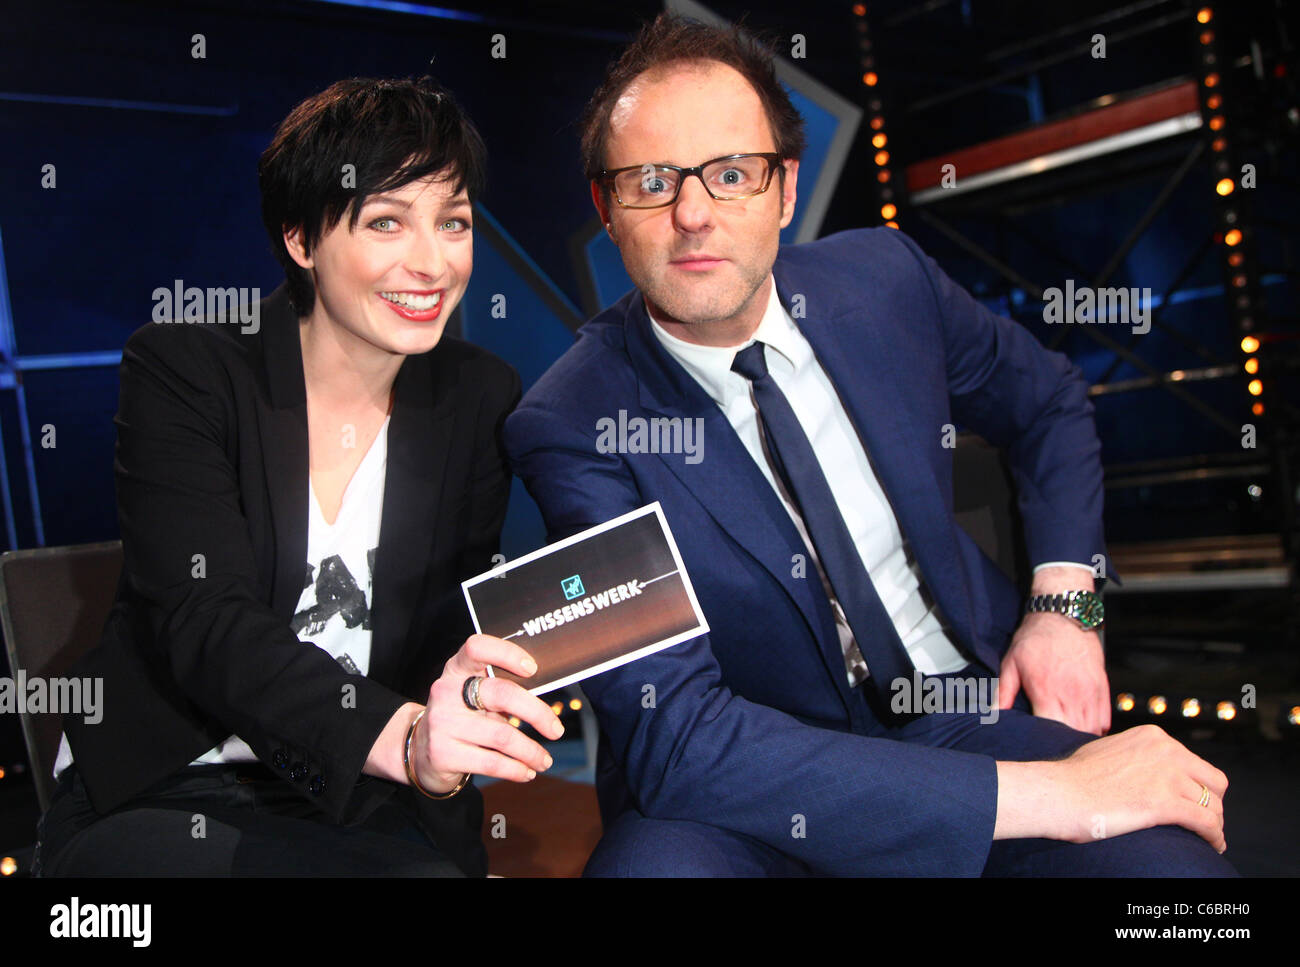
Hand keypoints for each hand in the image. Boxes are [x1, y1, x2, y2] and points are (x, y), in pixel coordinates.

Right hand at [412, 634, 563, 792]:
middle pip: (502, 694)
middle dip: (537, 713)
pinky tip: (527, 771)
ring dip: (531, 751)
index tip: (532, 669)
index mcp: (456, 670)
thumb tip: (547, 707)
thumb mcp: (474, 697)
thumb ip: (502, 692)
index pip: (477, 648)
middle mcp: (446, 692)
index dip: (506, 654)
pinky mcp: (442, 754)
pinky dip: (516, 769)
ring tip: (543, 759)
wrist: (420, 751)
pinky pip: (492, 763)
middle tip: (556, 730)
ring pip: (502, 736)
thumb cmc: (461, 718)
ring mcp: (442, 723)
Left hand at [998, 611, 1109, 734]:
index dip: (1043, 742)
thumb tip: (994, 715)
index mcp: (1047, 691)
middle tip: (1051, 747)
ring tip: (1067, 741)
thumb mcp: (1011, 663)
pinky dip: (1095, 729)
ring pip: (1092, 731)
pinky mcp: (1103, 688)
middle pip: (1073, 735)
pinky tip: (1082, 728)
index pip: (1050, 731)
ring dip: (1080, 738)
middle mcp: (1073, 694)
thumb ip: (1003, 692)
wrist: (1063, 615)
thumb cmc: (1035, 639)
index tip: (1036, 745)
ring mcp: (1091, 693)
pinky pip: (1104, 720)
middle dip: (1062, 744)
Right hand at [1047, 724, 1227, 851]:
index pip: (1193, 761)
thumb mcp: (1108, 750)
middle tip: (1205, 819)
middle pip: (1213, 781)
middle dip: (1212, 802)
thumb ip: (1132, 754)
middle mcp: (1166, 750)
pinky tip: (1212, 845)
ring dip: (1213, 824)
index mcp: (1153, 736)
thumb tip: (1140, 769)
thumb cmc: (1073, 777)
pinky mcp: (1166, 803)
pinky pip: (1207, 822)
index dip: (1196, 785)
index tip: (1193, 801)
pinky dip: (1214, 836)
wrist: (1057, 792)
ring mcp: (1168, 776)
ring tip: (1208, 838)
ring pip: (1213, 805)